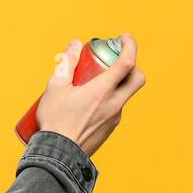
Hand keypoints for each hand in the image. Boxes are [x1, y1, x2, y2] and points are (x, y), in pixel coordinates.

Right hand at [35, 33, 144, 157]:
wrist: (59, 155)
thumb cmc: (55, 122)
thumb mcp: (55, 87)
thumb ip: (67, 63)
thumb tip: (75, 44)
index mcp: (102, 91)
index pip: (127, 63)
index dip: (129, 45)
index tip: (123, 37)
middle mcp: (114, 104)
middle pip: (137, 78)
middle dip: (131, 65)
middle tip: (114, 60)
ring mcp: (114, 118)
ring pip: (124, 94)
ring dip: (115, 83)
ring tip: (90, 84)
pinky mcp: (110, 129)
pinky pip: (114, 108)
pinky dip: (107, 99)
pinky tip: (87, 103)